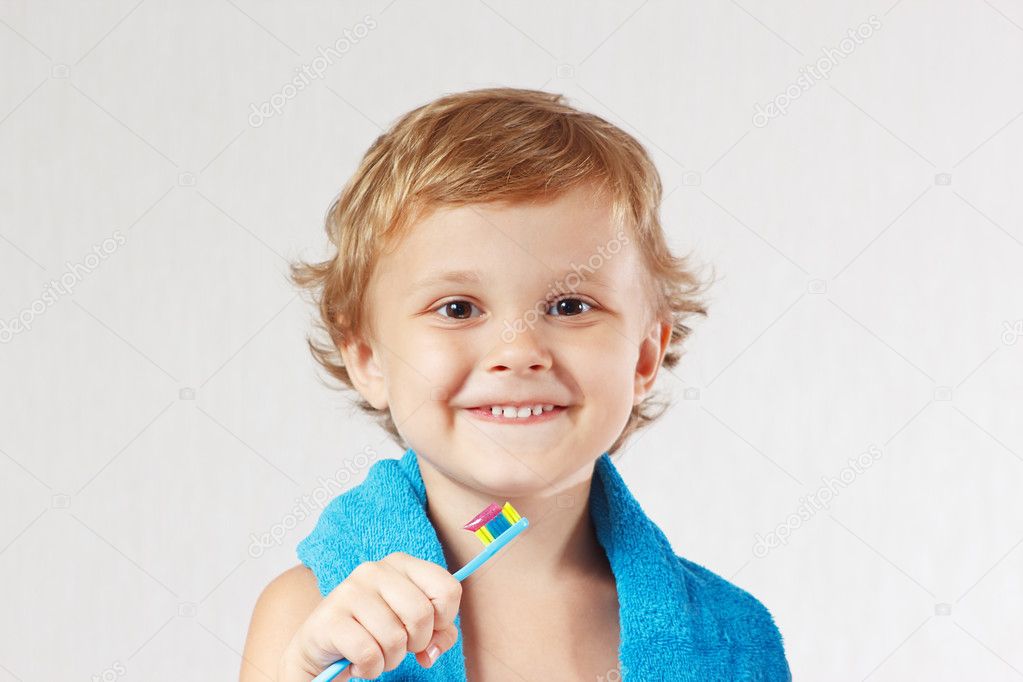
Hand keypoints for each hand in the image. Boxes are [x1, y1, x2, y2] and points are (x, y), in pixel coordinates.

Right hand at [277, 552, 461, 680]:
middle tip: (399, 646)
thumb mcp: (412, 626)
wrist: (321, 647)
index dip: (444, 620)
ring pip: (395, 638)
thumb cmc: (373, 631)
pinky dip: (369, 669)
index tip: (428, 630)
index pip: (447, 589)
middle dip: (416, 643)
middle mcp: (375, 569)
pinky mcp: (331, 618)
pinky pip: (369, 654)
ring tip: (376, 653)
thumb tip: (435, 648)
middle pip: (422, 615)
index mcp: (401, 563)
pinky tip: (357, 662)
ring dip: (390, 659)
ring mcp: (350, 590)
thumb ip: (439, 632)